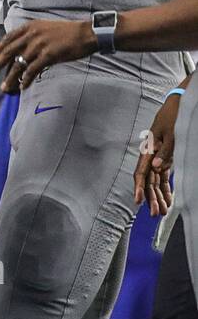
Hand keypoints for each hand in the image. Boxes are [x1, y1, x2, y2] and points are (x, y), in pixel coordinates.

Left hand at [0, 19, 95, 90]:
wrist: (86, 33)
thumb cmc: (67, 32)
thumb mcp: (45, 27)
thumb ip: (32, 35)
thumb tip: (21, 47)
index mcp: (30, 27)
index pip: (9, 38)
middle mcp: (32, 35)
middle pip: (10, 51)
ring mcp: (39, 45)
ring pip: (19, 64)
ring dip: (10, 77)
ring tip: (4, 86)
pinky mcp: (48, 56)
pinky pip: (33, 70)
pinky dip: (26, 79)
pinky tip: (22, 86)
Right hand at [133, 93, 180, 214]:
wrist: (179, 104)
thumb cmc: (173, 117)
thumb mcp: (171, 134)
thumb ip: (165, 152)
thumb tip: (157, 168)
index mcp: (149, 149)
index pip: (141, 173)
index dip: (139, 188)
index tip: (139, 201)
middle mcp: (151, 156)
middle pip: (148, 181)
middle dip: (151, 198)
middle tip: (155, 214)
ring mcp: (158, 158)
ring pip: (156, 181)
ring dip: (158, 196)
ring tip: (161, 212)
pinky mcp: (166, 159)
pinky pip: (163, 177)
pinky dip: (165, 189)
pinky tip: (168, 199)